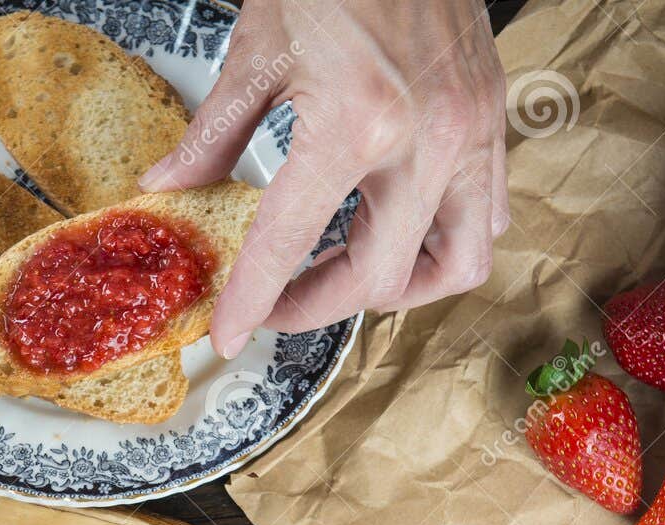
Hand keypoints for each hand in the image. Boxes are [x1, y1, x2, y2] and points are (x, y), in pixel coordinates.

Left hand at [141, 0, 508, 353]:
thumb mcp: (257, 51)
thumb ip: (213, 135)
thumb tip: (172, 186)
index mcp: (354, 122)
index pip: (289, 244)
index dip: (253, 301)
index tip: (231, 333)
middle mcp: (425, 139)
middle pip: (380, 279)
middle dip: (320, 305)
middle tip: (278, 303)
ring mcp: (470, 133)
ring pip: (457, 265)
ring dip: (400, 286)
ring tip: (346, 274)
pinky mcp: (492, 120)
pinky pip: (488, 214)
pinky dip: (447, 240)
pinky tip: (399, 227)